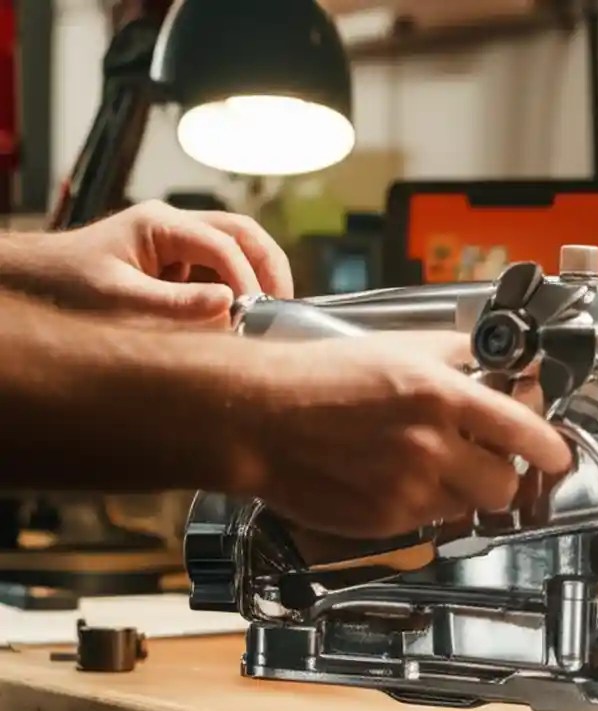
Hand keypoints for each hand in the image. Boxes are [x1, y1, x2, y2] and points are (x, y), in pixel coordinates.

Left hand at [0, 200, 291, 323]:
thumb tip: (230, 306)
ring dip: (255, 274)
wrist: (29, 283)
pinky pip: (217, 266)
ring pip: (236, 245)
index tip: (254, 315)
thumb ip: (175, 306)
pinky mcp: (173, 260)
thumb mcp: (118, 302)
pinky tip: (236, 314)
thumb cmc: (63, 288)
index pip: (223, 244)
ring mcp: (175, 240)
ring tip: (265, 311)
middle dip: (268, 266)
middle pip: (242, 232)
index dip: (247, 279)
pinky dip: (234, 286)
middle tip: (283, 304)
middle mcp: (173, 224)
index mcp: (160, 224)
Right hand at [229, 331, 571, 538]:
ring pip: (471, 507)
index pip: (523, 431)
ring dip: (466, 491)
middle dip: (504, 474)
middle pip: (505, 483)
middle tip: (489, 459)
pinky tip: (400, 477)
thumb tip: (508, 369)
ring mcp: (407, 488)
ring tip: (434, 464)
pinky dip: (428, 505)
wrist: (259, 418)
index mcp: (440, 394)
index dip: (550, 448)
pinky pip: (431, 522)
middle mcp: (429, 445)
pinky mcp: (385, 521)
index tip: (557, 454)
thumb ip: (462, 358)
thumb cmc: (322, 377)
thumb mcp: (402, 347)